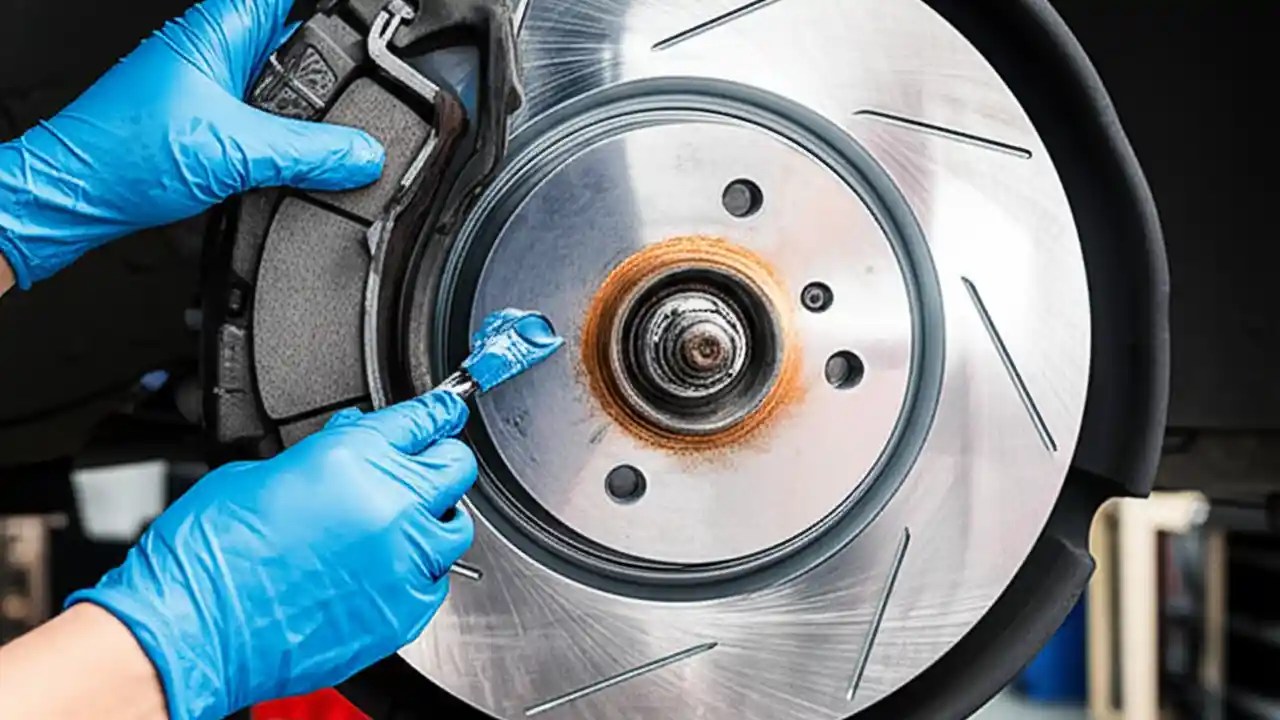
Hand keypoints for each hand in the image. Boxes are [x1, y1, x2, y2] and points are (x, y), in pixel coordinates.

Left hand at [0, 0, 384, 288]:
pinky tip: (284, 165)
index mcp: (220, 28)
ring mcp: (211, 84)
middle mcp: (215, 48)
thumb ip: (311, 153)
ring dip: (300, 119)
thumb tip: (363, 153)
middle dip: (326, 79)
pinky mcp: (208, 121)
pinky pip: (263, 123)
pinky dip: (281, 144)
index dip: (334, 16)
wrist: (79, 198)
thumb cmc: (126, 155)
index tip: (370, 37)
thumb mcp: (238, 152)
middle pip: (296, 48)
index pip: (292, 1)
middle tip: (342, 114)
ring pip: (281, 91)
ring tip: (310, 146)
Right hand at [68, 392, 477, 719]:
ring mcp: (402, 561)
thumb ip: (323, 455)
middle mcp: (390, 505)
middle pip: (456, 466)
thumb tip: (347, 445)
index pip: (426, 418)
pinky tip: (388, 573)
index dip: (436, 414)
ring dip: (434, 520)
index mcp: (355, 456)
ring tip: (401, 526)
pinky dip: (420, 575)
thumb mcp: (259, 473)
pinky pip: (436, 584)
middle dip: (440, 462)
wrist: (192, 628)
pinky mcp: (402, 612)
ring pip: (455, 528)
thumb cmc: (209, 554)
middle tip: (420, 468)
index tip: (444, 414)